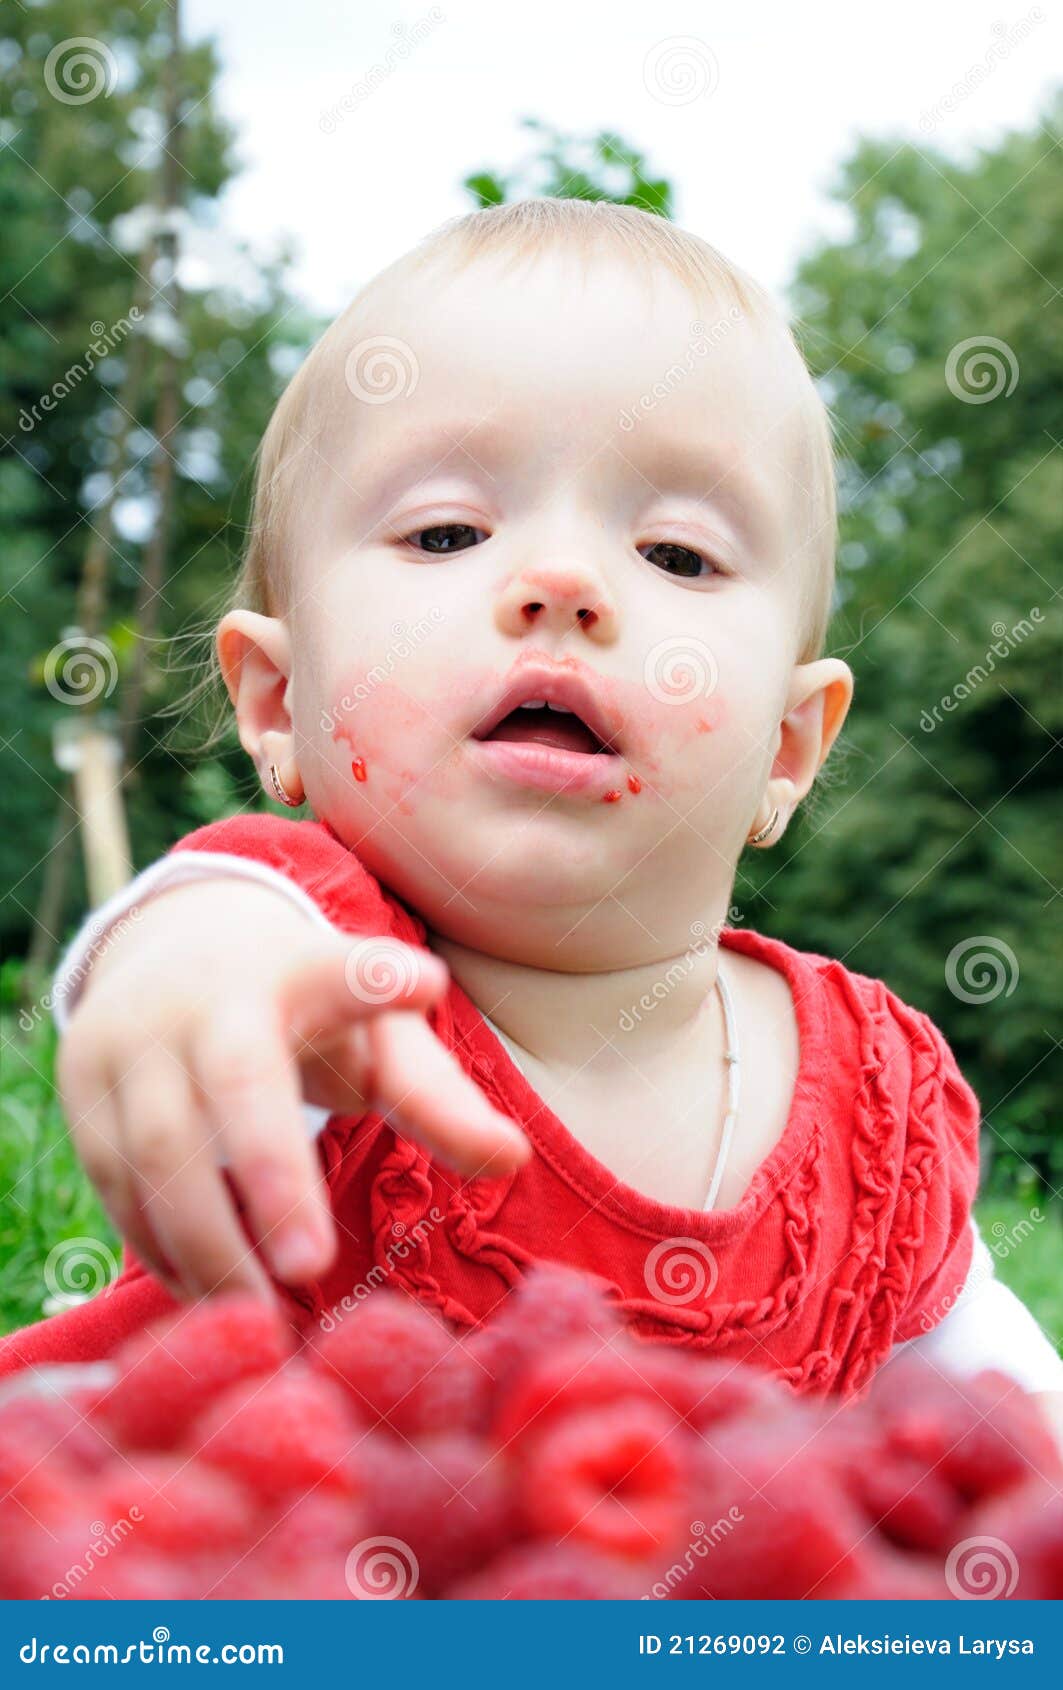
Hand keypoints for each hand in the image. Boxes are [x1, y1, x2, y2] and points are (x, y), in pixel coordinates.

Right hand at [57, 879, 528, 1302]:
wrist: (179, 952)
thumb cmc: (307, 1015)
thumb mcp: (374, 1040)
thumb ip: (437, 1100)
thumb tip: (511, 1161)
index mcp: (301, 974)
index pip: (344, 969)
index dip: (377, 980)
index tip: (426, 982)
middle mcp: (209, 1000)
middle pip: (236, 1087)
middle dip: (271, 1175)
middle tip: (309, 1266)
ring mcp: (133, 1040)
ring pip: (159, 1151)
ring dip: (210, 1245)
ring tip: (265, 1319)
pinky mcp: (83, 1089)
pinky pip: (113, 1184)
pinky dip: (159, 1248)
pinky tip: (210, 1294)